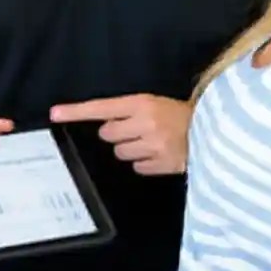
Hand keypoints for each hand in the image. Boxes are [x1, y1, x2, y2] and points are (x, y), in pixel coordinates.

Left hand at [50, 94, 191, 174]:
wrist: (215, 130)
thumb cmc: (179, 115)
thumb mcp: (153, 103)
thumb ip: (128, 111)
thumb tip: (102, 125)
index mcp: (141, 103)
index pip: (101, 107)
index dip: (76, 111)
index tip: (55, 114)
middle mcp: (145, 123)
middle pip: (107, 134)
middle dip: (117, 133)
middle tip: (135, 130)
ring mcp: (154, 145)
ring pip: (120, 153)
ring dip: (130, 149)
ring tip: (150, 142)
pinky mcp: (163, 164)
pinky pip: (138, 167)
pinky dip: (145, 163)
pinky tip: (158, 154)